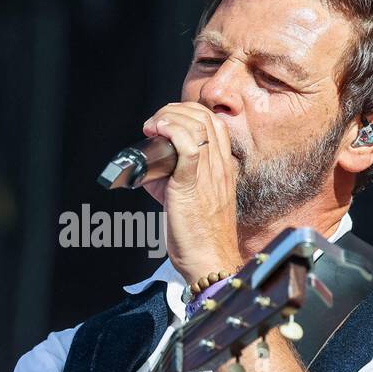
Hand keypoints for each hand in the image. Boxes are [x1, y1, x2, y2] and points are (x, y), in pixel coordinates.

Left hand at [140, 102, 243, 287]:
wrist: (209, 260)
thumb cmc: (199, 236)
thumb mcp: (191, 199)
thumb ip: (174, 178)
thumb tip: (149, 168)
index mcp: (222, 168)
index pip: (214, 123)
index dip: (188, 113)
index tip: (167, 122)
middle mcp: (219, 166)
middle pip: (205, 117)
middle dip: (175, 110)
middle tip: (154, 123)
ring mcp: (209, 174)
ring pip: (197, 124)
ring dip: (169, 117)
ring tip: (152, 127)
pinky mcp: (192, 184)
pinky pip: (188, 146)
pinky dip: (171, 130)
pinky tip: (157, 132)